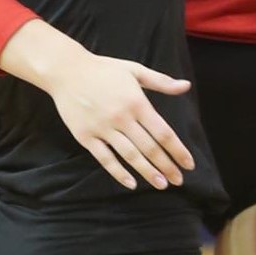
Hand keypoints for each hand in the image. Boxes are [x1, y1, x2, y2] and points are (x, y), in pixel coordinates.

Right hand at [44, 52, 197, 190]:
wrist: (67, 71)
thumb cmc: (104, 70)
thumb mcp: (135, 70)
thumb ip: (162, 82)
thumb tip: (186, 86)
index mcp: (137, 102)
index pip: (163, 132)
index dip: (178, 150)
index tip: (189, 164)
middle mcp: (122, 118)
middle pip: (149, 148)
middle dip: (166, 166)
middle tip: (178, 180)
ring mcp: (103, 129)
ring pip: (130, 156)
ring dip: (147, 172)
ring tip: (161, 184)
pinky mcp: (86, 137)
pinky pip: (105, 159)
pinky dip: (118, 173)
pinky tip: (131, 183)